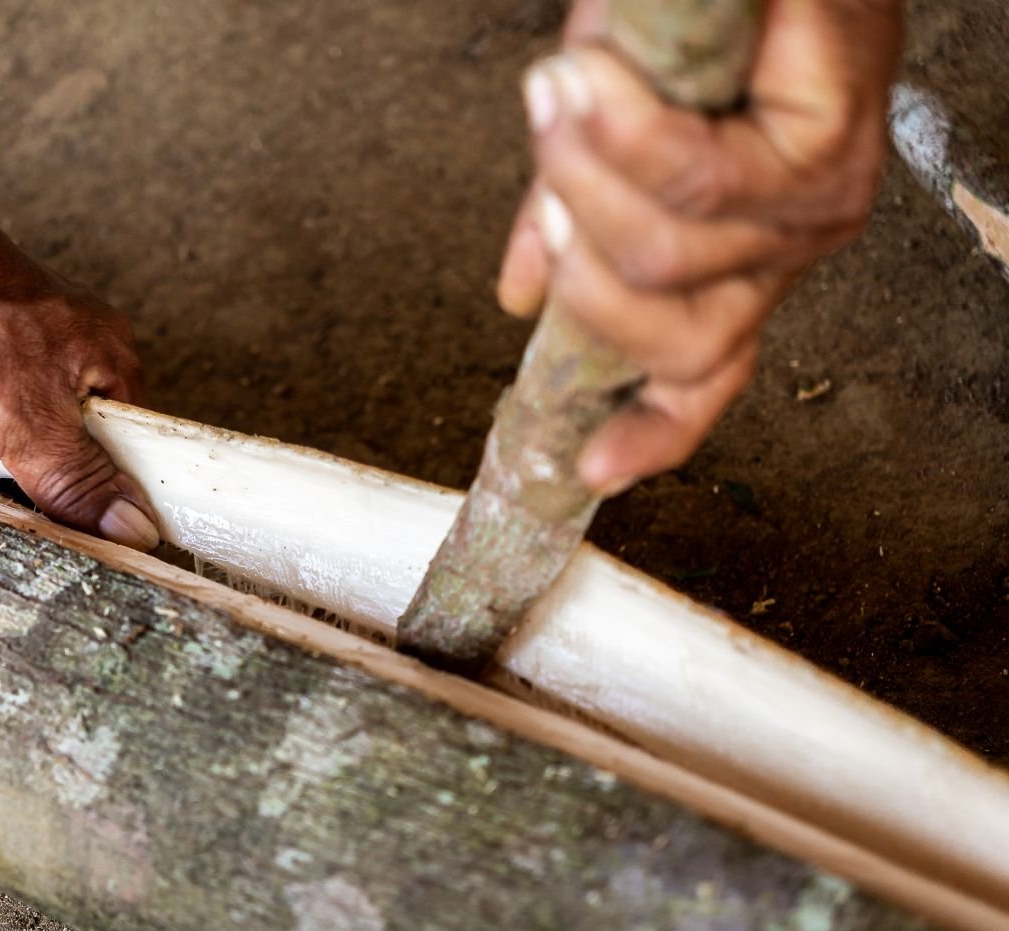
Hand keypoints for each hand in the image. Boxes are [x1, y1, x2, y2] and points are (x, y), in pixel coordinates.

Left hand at [0, 184, 160, 550]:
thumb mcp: (25, 416)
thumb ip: (75, 476)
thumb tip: (133, 528)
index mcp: (106, 361)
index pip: (128, 450)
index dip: (111, 497)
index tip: (93, 542)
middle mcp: (66, 358)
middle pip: (69, 450)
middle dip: (36, 483)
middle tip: (16, 510)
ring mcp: (8, 359)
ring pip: (10, 439)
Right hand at [497, 0, 900, 493]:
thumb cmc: (696, 28)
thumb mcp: (608, 141)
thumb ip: (569, 214)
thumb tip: (517, 296)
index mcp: (734, 270)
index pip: (703, 376)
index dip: (652, 431)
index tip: (590, 469)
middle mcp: (782, 258)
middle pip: (675, 341)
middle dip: (577, 270)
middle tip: (541, 187)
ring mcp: (813, 213)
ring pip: (668, 255)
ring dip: (585, 178)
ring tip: (560, 93)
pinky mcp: (828, 150)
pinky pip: (699, 179)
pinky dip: (623, 134)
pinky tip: (590, 81)